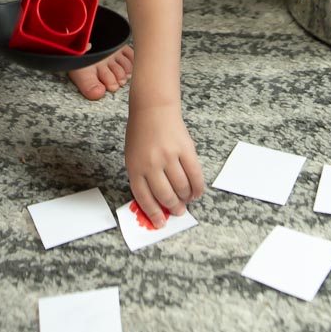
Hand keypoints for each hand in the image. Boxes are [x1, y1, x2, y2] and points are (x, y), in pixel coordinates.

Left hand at [124, 102, 204, 228]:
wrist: (153, 108)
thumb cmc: (141, 133)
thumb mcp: (133, 156)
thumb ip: (142, 177)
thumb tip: (157, 202)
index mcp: (135, 167)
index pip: (144, 197)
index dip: (154, 213)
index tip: (160, 222)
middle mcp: (151, 163)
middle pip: (165, 195)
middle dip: (173, 208)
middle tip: (178, 211)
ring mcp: (169, 156)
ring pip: (181, 187)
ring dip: (186, 198)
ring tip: (187, 200)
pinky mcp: (185, 150)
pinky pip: (195, 174)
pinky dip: (197, 187)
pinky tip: (196, 191)